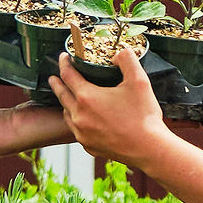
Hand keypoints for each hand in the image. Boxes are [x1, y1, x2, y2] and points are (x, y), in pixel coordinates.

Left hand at [48, 48, 171, 168]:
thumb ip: (127, 59)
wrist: (149, 149)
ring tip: (68, 98)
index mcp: (86, 97)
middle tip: (53, 77)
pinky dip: (77, 122)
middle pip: (62, 95)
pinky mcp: (88, 146)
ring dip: (66, 104)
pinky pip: (77, 130)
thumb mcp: (139, 80)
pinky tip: (84, 120)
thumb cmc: (143, 115)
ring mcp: (82, 134)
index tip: (63, 57)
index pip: (68, 75)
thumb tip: (118, 53)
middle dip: (57, 84)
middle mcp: (79, 116)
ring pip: (67, 115)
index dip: (64, 64)